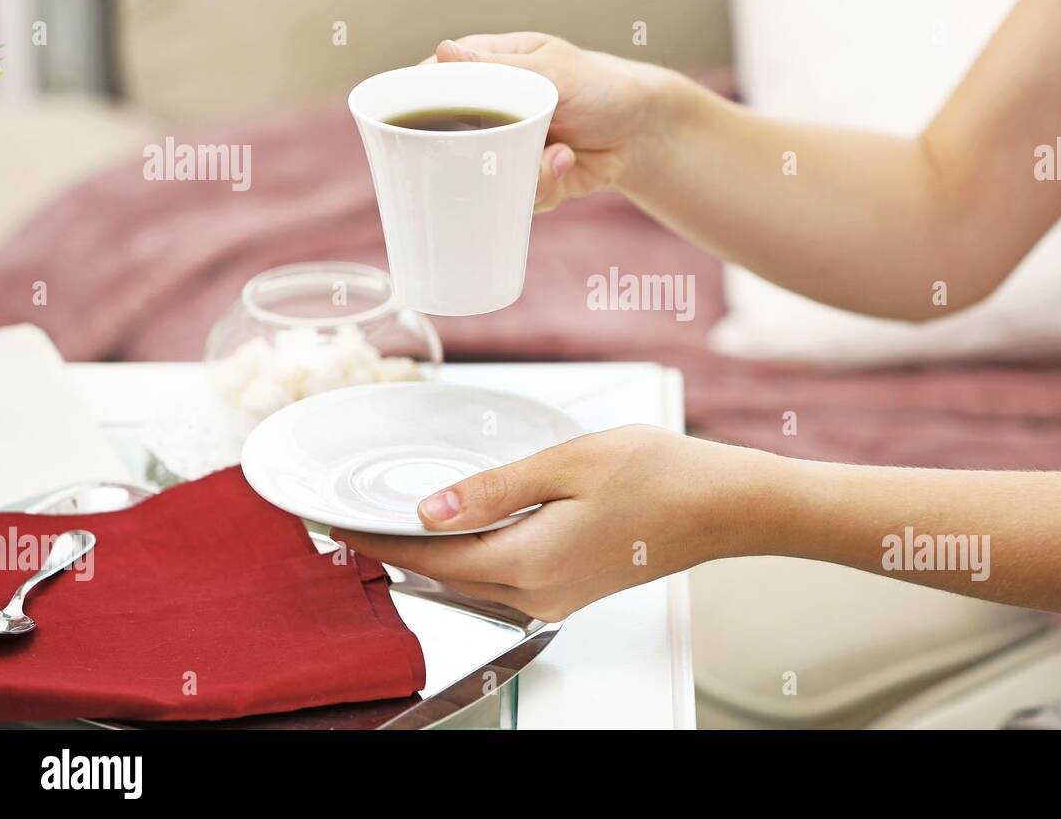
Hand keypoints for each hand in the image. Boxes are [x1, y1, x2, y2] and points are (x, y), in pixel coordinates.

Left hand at [332, 425, 774, 620]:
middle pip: (442, 575)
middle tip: (351, 520)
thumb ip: (493, 490)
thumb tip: (429, 510)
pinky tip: (461, 531)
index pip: (427, 555)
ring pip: (469, 579)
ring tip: (391, 524)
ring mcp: (555, 595)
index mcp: (527, 561)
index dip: (376, 539)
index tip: (334, 523)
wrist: (725, 506)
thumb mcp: (568, 464)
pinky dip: (467, 557)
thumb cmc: (662, 477)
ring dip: (428, 555)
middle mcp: (535, 591)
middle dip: (393, 549)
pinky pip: (501, 578)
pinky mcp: (571, 586)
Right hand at [424, 33, 677, 210]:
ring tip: (560, 154)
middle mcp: (485, 110)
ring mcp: (502, 149)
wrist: (642, 132)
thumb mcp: (555, 70)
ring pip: (479, 176)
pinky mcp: (522, 182)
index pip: (430, 81)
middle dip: (471, 151)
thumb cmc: (600, 86)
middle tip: (509, 146)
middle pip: (444, 138)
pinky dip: (542, 186)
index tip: (414, 122)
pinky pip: (513, 197)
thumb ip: (500, 67)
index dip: (414, 102)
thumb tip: (444, 51)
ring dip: (521, 171)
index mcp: (484, 68)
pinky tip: (568, 162)